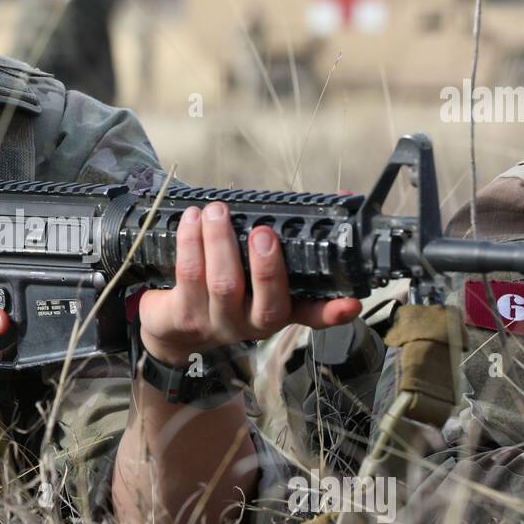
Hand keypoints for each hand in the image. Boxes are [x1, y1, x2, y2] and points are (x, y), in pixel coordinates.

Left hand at [136, 202, 361, 365]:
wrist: (172, 326)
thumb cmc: (222, 284)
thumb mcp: (256, 269)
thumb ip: (285, 239)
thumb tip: (337, 196)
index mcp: (276, 310)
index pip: (311, 315)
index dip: (332, 311)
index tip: (351, 303)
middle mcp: (252, 323)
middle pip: (268, 302)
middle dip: (267, 265)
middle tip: (262, 231)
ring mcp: (218, 323)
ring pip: (224, 283)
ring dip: (220, 242)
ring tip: (216, 212)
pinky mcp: (184, 317)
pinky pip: (189, 275)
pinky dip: (191, 242)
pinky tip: (191, 220)